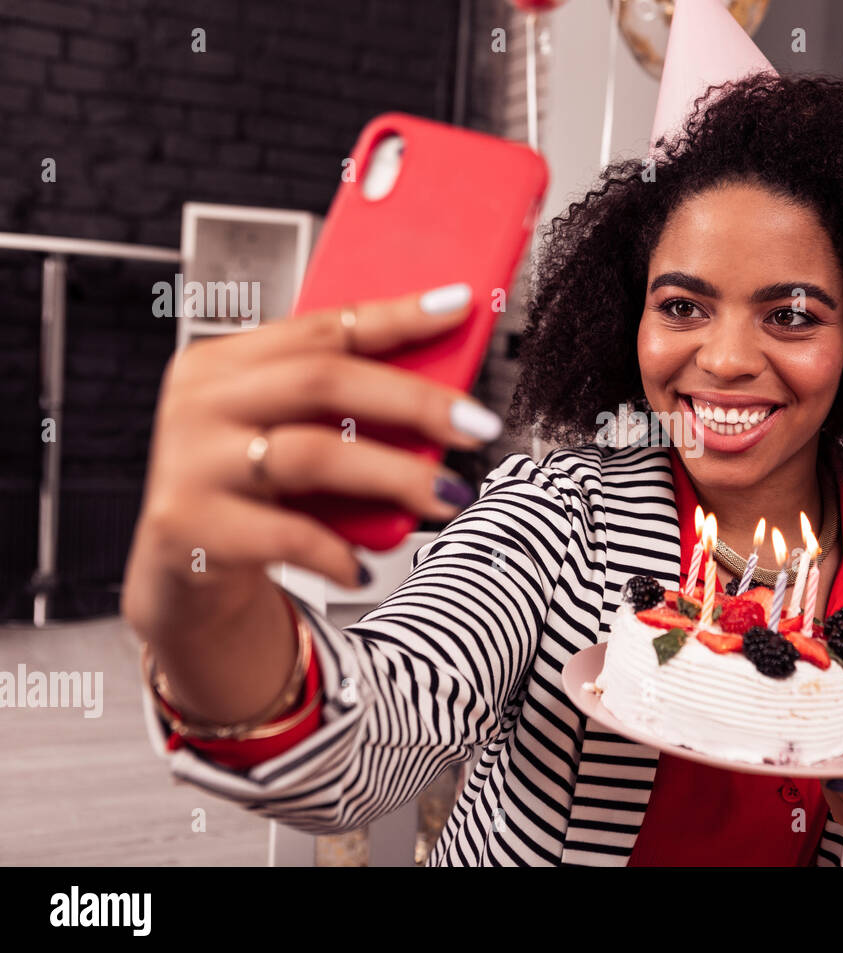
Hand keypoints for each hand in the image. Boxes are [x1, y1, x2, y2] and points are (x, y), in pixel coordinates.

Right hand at [122, 284, 498, 638]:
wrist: (180, 570)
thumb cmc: (249, 488)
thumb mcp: (284, 432)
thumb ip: (338, 406)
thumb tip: (443, 390)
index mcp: (224, 362)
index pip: (324, 326)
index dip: (396, 315)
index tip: (460, 305)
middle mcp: (201, 402)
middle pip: (323, 380)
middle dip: (414, 400)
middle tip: (477, 424)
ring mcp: (191, 462)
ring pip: (313, 455)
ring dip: (396, 476)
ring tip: (450, 496)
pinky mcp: (190, 526)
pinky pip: (286, 534)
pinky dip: (336, 552)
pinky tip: (362, 567)